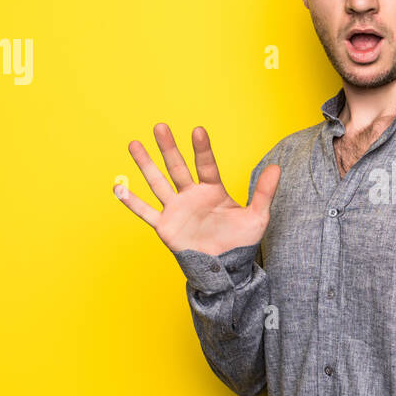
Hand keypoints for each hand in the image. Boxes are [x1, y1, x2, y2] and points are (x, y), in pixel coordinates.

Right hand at [115, 123, 279, 254]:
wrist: (226, 268)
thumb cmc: (240, 241)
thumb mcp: (257, 217)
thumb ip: (265, 193)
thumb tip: (277, 167)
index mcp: (212, 190)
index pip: (206, 165)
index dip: (202, 149)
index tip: (198, 131)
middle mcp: (192, 195)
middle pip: (178, 168)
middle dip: (169, 148)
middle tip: (160, 126)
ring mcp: (177, 209)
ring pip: (158, 183)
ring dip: (146, 165)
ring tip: (134, 144)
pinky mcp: (166, 226)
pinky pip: (146, 212)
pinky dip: (132, 202)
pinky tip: (118, 187)